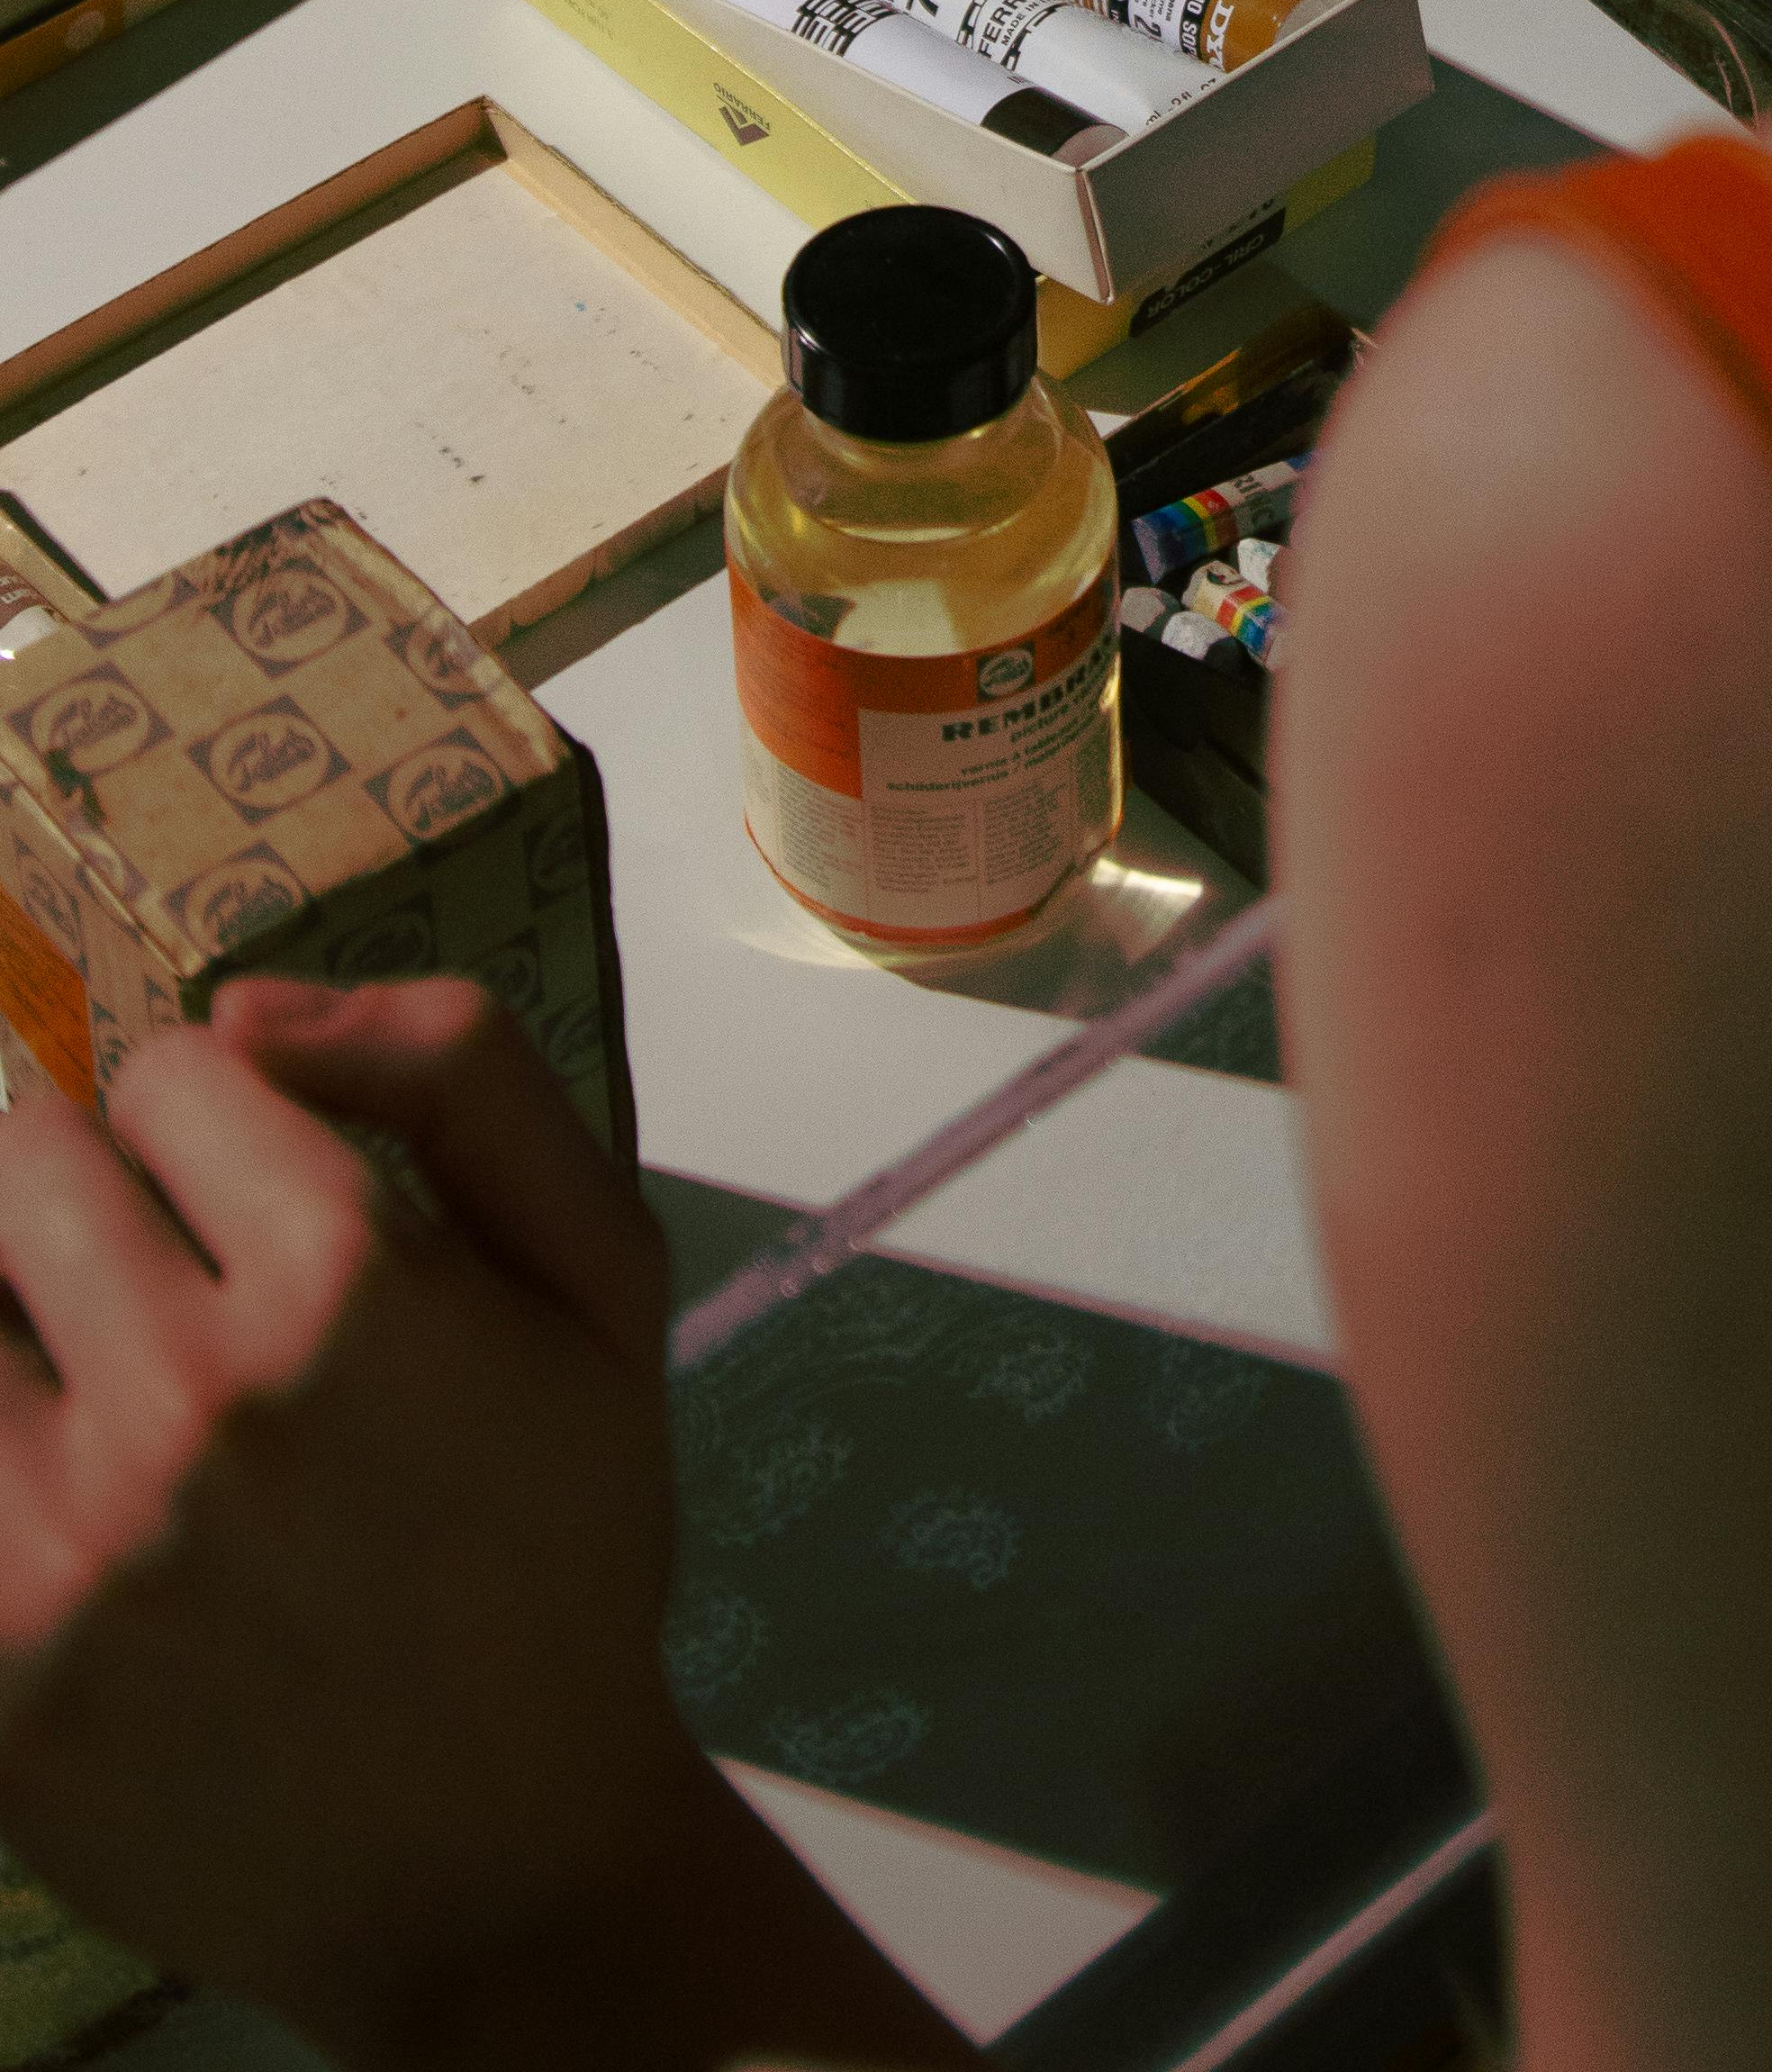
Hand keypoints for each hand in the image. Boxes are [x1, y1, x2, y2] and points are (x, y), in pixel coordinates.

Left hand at [0, 980, 962, 2066]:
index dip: (210, 1113)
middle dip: (81, 1190)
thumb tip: (239, 1011)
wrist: (500, 1872)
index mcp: (349, 1282)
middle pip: (22, 1164)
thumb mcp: (601, 1275)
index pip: (167, 1072)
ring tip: (90, 1376)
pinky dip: (5, 1453)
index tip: (242, 1187)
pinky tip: (72, 1486)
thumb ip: (461, 1071)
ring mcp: (70, 1551)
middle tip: (143, 1272)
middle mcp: (193, 1402)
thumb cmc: (557, 1551)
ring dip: (17, 1318)